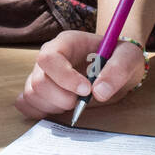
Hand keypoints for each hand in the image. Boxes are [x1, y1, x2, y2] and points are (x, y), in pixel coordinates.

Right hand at [14, 31, 146, 119]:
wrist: (115, 65)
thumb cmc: (120, 57)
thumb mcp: (128, 58)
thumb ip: (117, 70)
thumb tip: (99, 93)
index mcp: (66, 42)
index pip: (49, 58)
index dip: (64, 77)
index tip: (86, 91)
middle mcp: (49, 56)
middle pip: (38, 80)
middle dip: (61, 98)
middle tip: (82, 101)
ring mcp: (41, 73)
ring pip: (31, 94)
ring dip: (52, 106)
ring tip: (73, 104)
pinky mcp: (39, 90)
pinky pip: (25, 103)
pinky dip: (38, 111)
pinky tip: (58, 110)